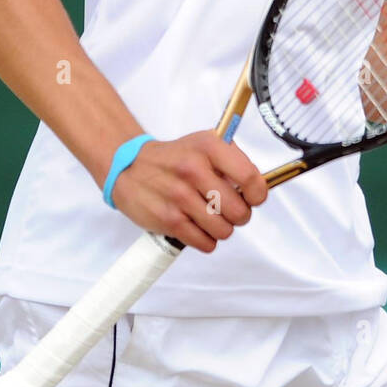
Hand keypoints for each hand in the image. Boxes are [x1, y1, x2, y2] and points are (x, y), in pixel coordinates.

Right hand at [110, 131, 268, 252]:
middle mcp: (194, 169)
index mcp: (209, 147)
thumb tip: (257, 188)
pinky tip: (198, 227)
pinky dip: (206, 240)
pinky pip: (205, 243)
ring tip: (211, 217)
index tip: (253, 198)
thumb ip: (232, 161)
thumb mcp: (204, 143)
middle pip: (239, 211)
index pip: (249, 177)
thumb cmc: (174, 158)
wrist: (129, 166)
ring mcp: (180, 196)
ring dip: (222, 229)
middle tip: (229, 209)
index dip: (258, 194)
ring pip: (224, 230)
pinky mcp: (168, 219)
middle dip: (239, 215)